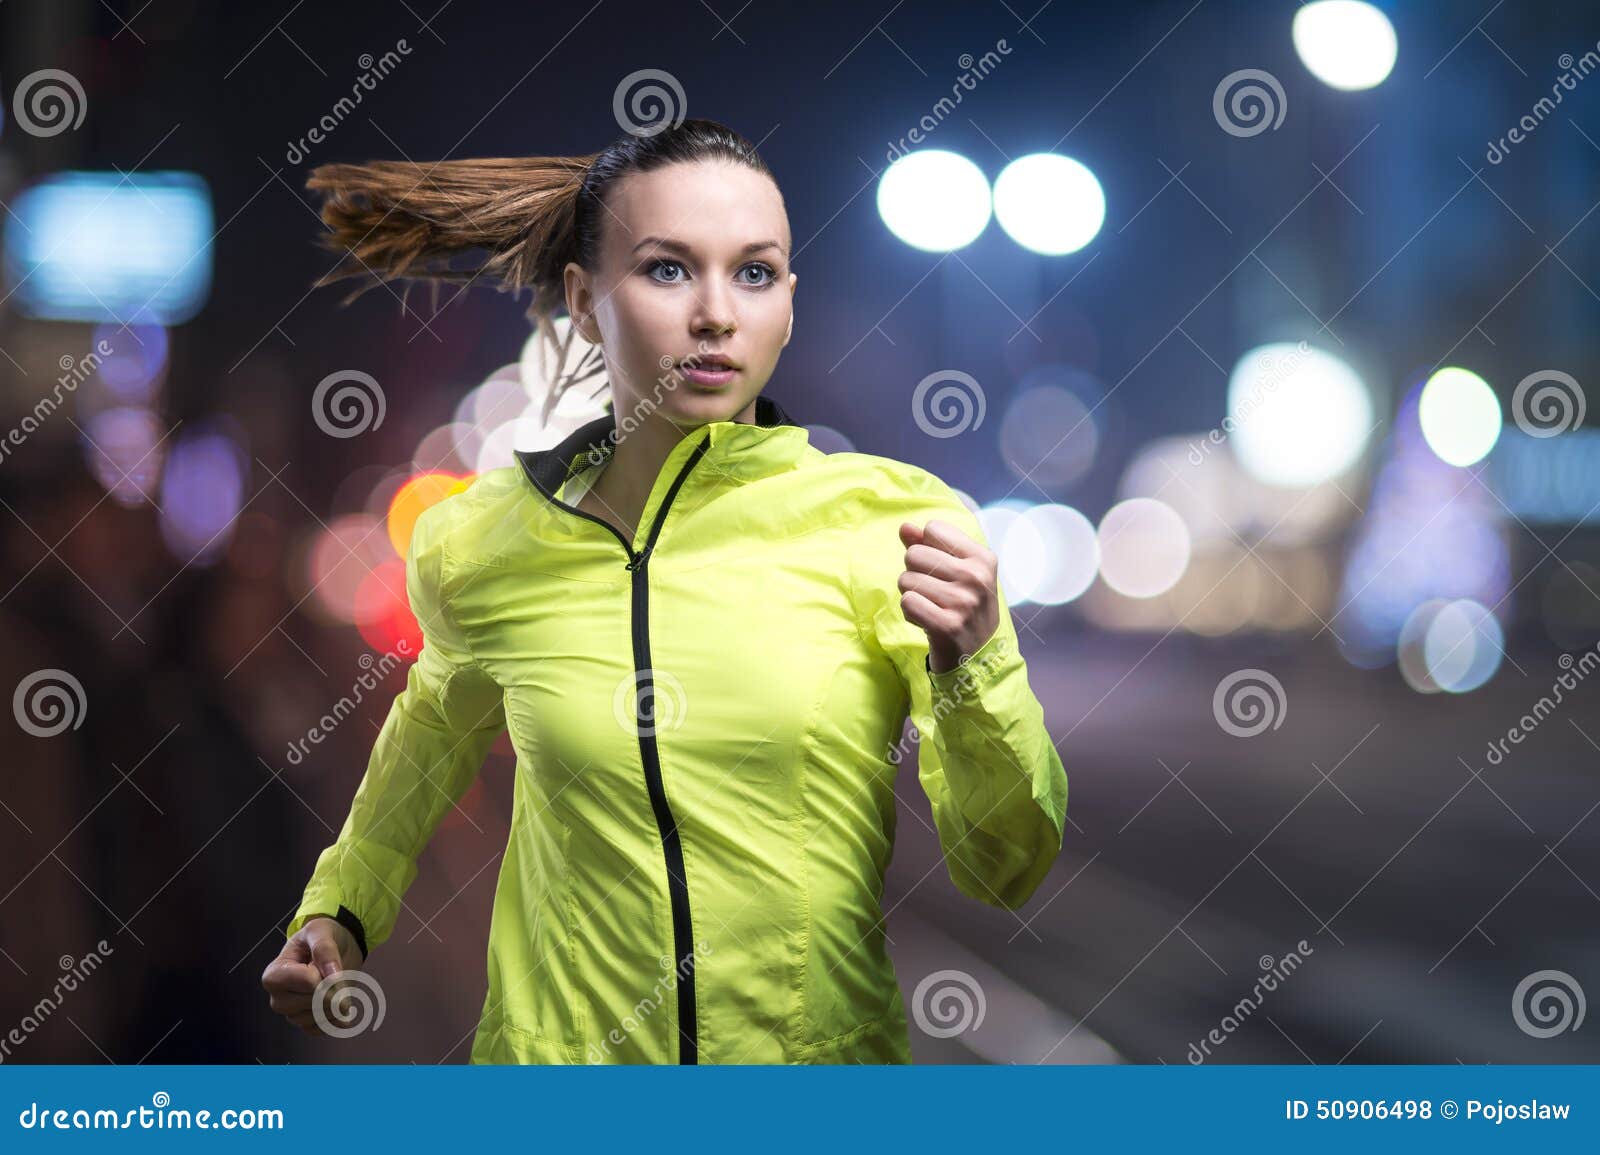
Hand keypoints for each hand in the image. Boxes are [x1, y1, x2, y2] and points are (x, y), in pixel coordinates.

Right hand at [261, 916, 363, 1035]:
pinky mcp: (305, 1024)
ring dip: (339, 1001)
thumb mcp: (320, 931)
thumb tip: (333, 978)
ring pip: (322, 1016)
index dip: (328, 972)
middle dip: (335, 987)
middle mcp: (278, 999)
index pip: (309, 982)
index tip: (328, 960)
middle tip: (336, 972)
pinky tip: (340, 1002)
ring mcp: (291, 1014)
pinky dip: (338, 1017)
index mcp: (274, 975)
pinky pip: (324, 1028)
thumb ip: (324, 950)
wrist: (333, 947)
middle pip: (317, 1001)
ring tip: (337, 983)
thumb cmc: (321, 936)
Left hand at [896, 518, 999, 674]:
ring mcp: (964, 602)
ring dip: (911, 595)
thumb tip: (905, 527)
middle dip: (915, 573)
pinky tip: (927, 621)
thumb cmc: (962, 606)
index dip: (928, 549)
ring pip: (906, 579)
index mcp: (983, 558)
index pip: (933, 529)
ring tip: (932, 608)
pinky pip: (907, 602)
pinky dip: (910, 613)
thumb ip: (928, 545)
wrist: (977, 655)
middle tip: (934, 593)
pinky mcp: (948, 626)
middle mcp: (977, 577)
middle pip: (915, 554)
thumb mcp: (955, 572)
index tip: (944, 572)